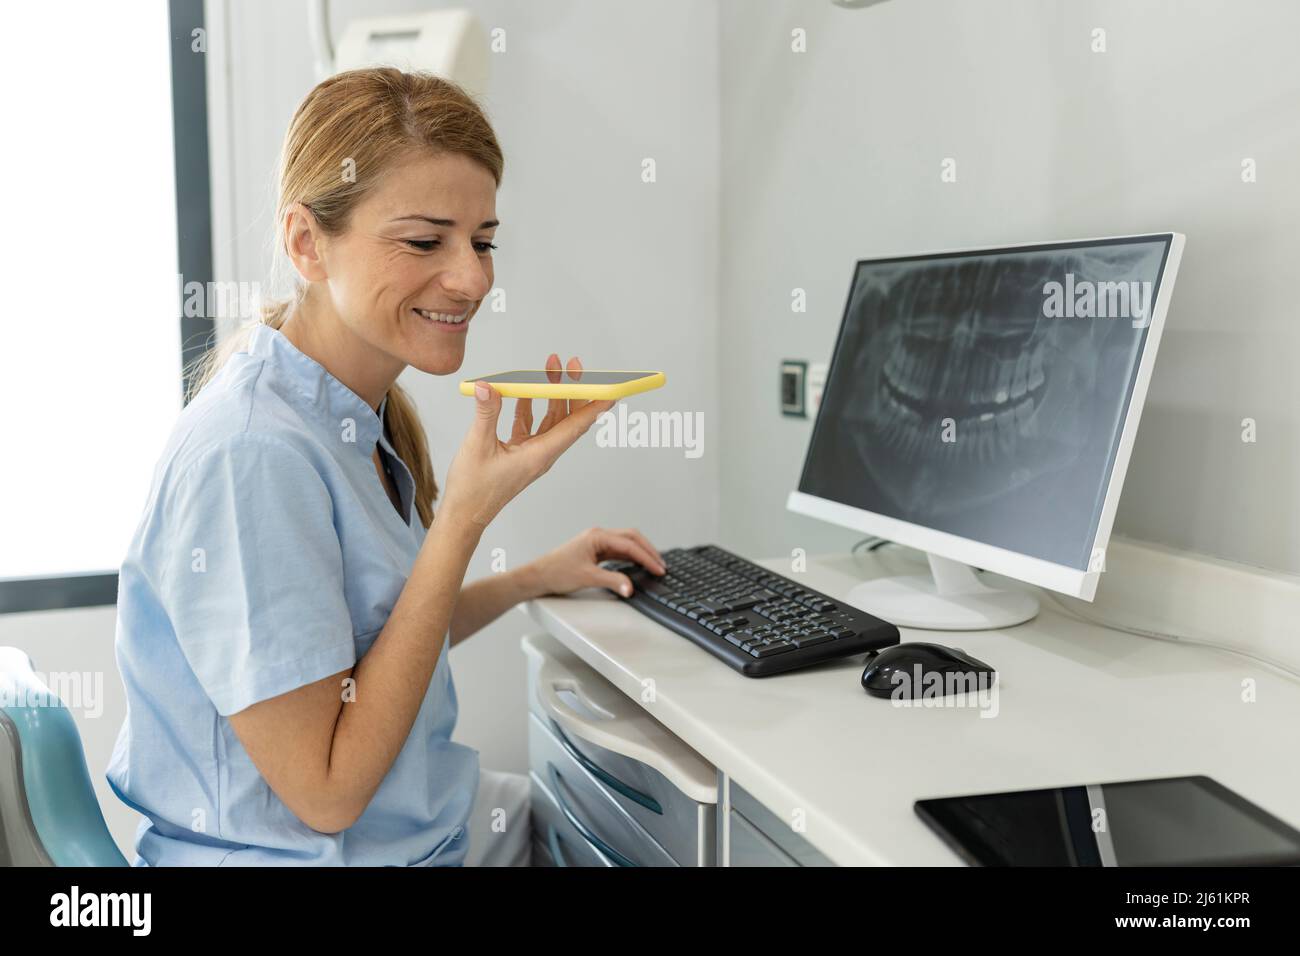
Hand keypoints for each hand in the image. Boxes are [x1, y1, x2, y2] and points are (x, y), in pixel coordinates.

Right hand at [440, 354, 613, 528]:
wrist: (464, 515)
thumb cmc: (473, 490)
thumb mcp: (478, 446)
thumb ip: (486, 414)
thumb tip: (488, 387)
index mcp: (540, 455)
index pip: (575, 426)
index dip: (596, 406)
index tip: (612, 389)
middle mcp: (541, 454)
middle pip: (566, 418)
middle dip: (572, 389)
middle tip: (572, 364)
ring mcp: (531, 454)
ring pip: (551, 419)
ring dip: (551, 394)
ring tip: (550, 368)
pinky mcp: (519, 453)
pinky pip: (532, 425)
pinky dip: (531, 406)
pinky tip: (524, 391)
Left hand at [526, 527, 665, 597]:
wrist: (539, 576)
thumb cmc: (556, 572)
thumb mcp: (587, 578)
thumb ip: (612, 581)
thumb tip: (630, 587)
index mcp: (597, 537)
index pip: (629, 544)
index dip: (646, 557)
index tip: (658, 568)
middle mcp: (598, 536)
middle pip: (631, 538)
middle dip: (648, 551)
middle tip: (661, 565)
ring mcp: (597, 543)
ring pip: (626, 544)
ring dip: (641, 553)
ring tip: (654, 565)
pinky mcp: (595, 552)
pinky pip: (618, 551)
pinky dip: (631, 557)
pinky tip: (638, 565)